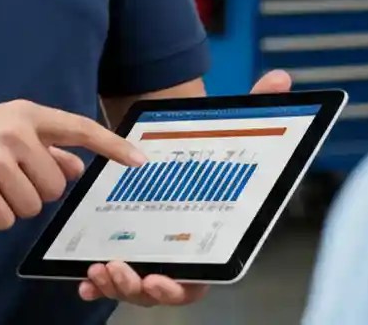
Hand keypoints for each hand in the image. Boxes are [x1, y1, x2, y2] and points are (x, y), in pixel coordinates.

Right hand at [0, 99, 145, 229]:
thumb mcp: (6, 131)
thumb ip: (46, 147)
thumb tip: (78, 167)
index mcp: (25, 114)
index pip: (79, 128)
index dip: (112, 146)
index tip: (139, 161)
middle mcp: (13, 132)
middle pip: (56, 184)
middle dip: (35, 190)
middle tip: (5, 177)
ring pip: (33, 206)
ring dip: (12, 205)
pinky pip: (5, 220)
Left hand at [79, 70, 292, 305]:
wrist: (178, 153)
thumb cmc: (209, 154)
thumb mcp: (230, 128)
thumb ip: (257, 106)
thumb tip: (281, 77)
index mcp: (209, 242)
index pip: (198, 280)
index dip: (179, 287)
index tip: (161, 279)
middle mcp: (180, 257)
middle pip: (162, 291)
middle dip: (139, 289)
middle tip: (120, 271)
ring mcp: (152, 259)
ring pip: (134, 289)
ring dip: (116, 286)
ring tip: (100, 268)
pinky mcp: (127, 255)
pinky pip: (112, 282)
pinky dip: (99, 286)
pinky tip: (85, 281)